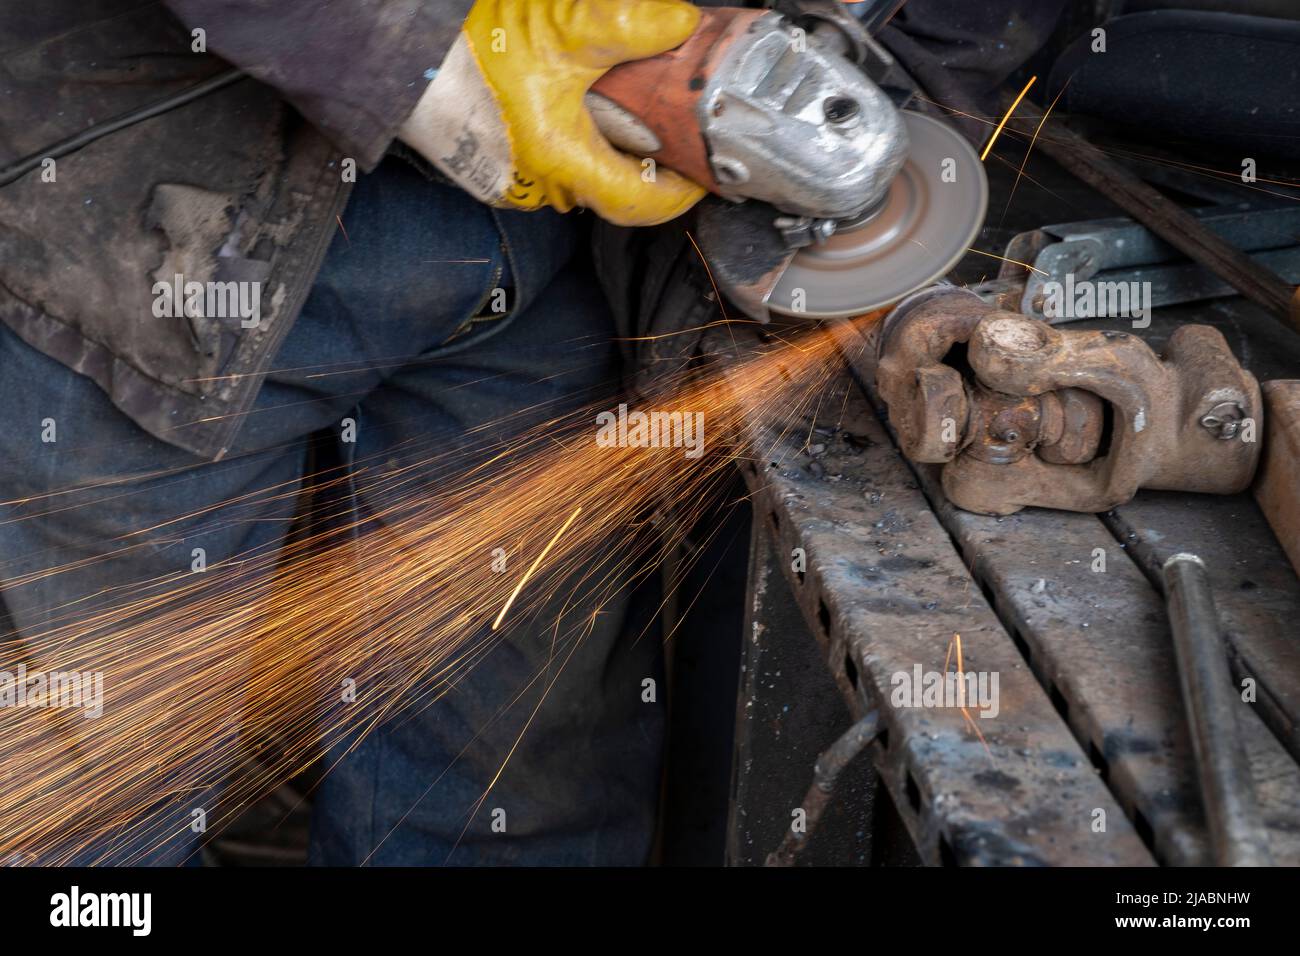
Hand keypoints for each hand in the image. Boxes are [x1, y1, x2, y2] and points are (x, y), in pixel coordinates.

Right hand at [400, 0, 706, 226]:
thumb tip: (680, 23)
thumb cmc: (469, 43)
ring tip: (629, 120)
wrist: (405, 48)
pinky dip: (573, 149)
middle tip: (672, 139)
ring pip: (580, 183)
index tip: (699, 174)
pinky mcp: (491, 171)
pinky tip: (578, 114)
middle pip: (612, 194)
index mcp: (560, 158)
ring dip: (608, 156)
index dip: (677, 194)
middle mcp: (536, 183)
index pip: (638, 203)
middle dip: (647, 171)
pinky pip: (548, 171)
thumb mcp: (562, 24)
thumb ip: (628, 25)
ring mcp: (510, 182)